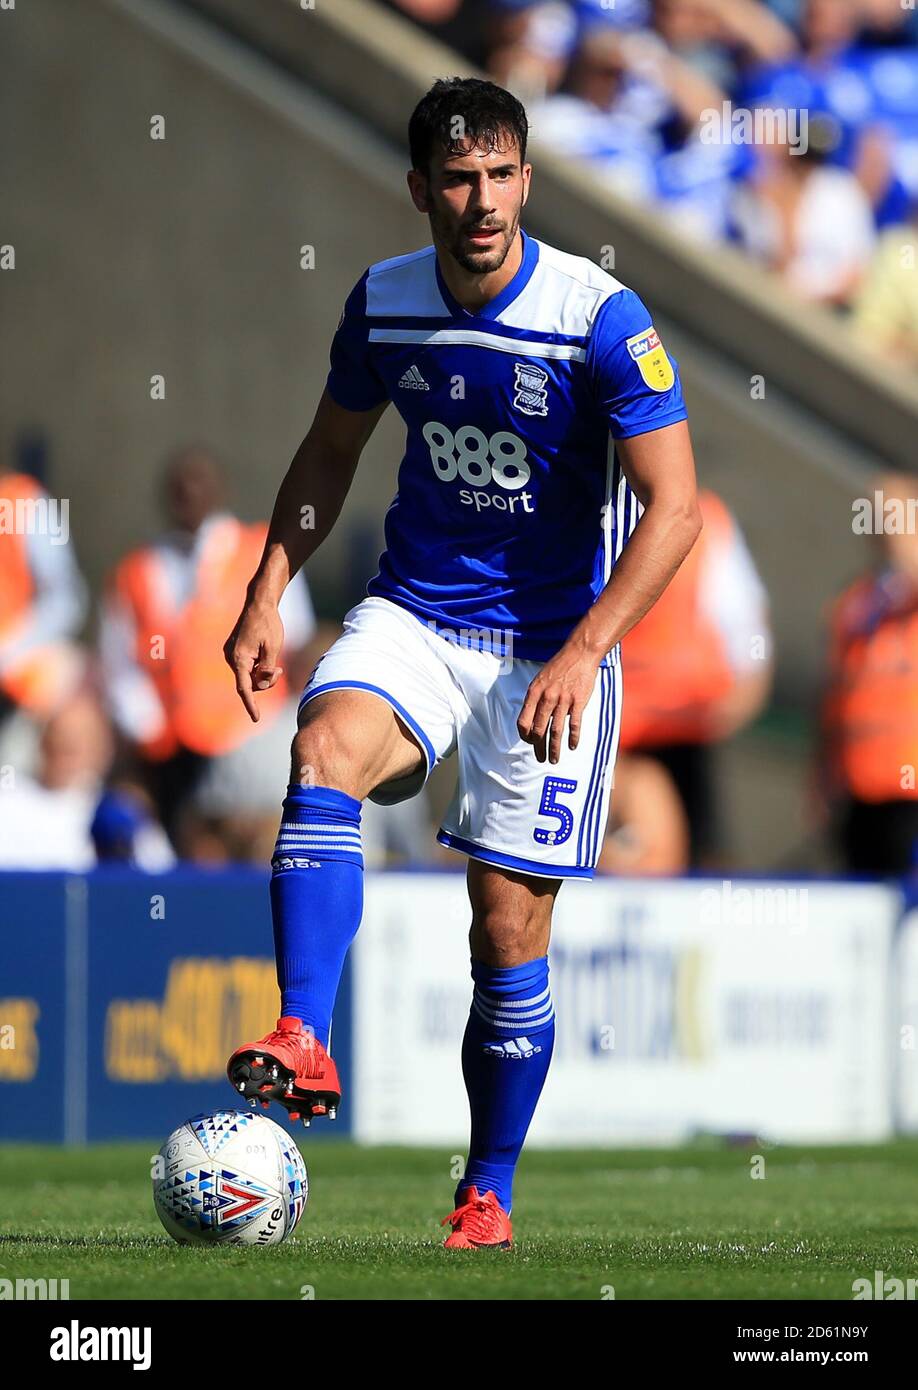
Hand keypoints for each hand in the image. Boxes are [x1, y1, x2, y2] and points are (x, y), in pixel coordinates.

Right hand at [223, 600, 285, 721]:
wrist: (260, 603)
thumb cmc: (268, 624)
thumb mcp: (273, 648)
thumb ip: (267, 669)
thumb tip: (262, 685)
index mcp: (239, 658)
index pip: (244, 688)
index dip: (250, 704)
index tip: (256, 718)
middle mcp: (231, 658)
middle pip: (249, 683)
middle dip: (265, 681)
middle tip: (279, 669)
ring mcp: (231, 654)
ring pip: (249, 676)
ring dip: (262, 674)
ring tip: (276, 663)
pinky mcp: (235, 651)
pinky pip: (247, 667)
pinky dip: (258, 668)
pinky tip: (267, 657)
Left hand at [517, 644, 602, 764]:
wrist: (579, 653)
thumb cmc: (559, 667)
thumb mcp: (540, 679)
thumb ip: (535, 699)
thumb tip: (531, 718)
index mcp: (534, 693)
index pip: (523, 721)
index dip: (524, 736)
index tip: (530, 742)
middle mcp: (546, 698)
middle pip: (538, 730)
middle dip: (538, 748)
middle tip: (541, 758)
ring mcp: (563, 700)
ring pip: (555, 731)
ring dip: (554, 749)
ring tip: (553, 760)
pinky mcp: (578, 701)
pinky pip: (574, 724)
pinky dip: (573, 738)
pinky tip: (572, 747)